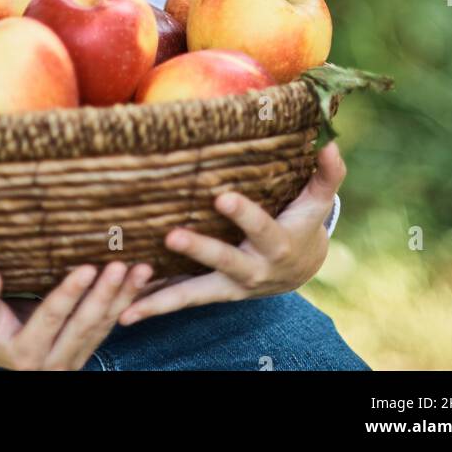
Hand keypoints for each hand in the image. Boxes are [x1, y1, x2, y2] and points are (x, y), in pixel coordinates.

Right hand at [0, 260, 154, 369]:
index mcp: (25, 354)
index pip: (52, 319)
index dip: (70, 293)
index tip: (88, 267)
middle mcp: (51, 364)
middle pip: (84, 325)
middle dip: (106, 295)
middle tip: (122, 266)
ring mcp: (71, 361)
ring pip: (101, 328)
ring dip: (124, 298)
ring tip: (142, 270)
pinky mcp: (82, 352)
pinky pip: (106, 328)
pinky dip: (123, 304)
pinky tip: (138, 283)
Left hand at [117, 140, 345, 326]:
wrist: (298, 269)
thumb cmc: (303, 222)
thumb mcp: (318, 200)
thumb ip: (326, 173)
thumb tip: (329, 141)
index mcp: (276, 245)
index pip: (260, 228)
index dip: (243, 214)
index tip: (221, 195)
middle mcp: (251, 271)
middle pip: (224, 262)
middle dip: (199, 250)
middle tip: (171, 235)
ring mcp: (229, 287)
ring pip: (195, 295)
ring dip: (163, 299)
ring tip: (128, 305)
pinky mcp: (211, 294)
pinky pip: (180, 300)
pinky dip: (152, 305)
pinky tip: (121, 310)